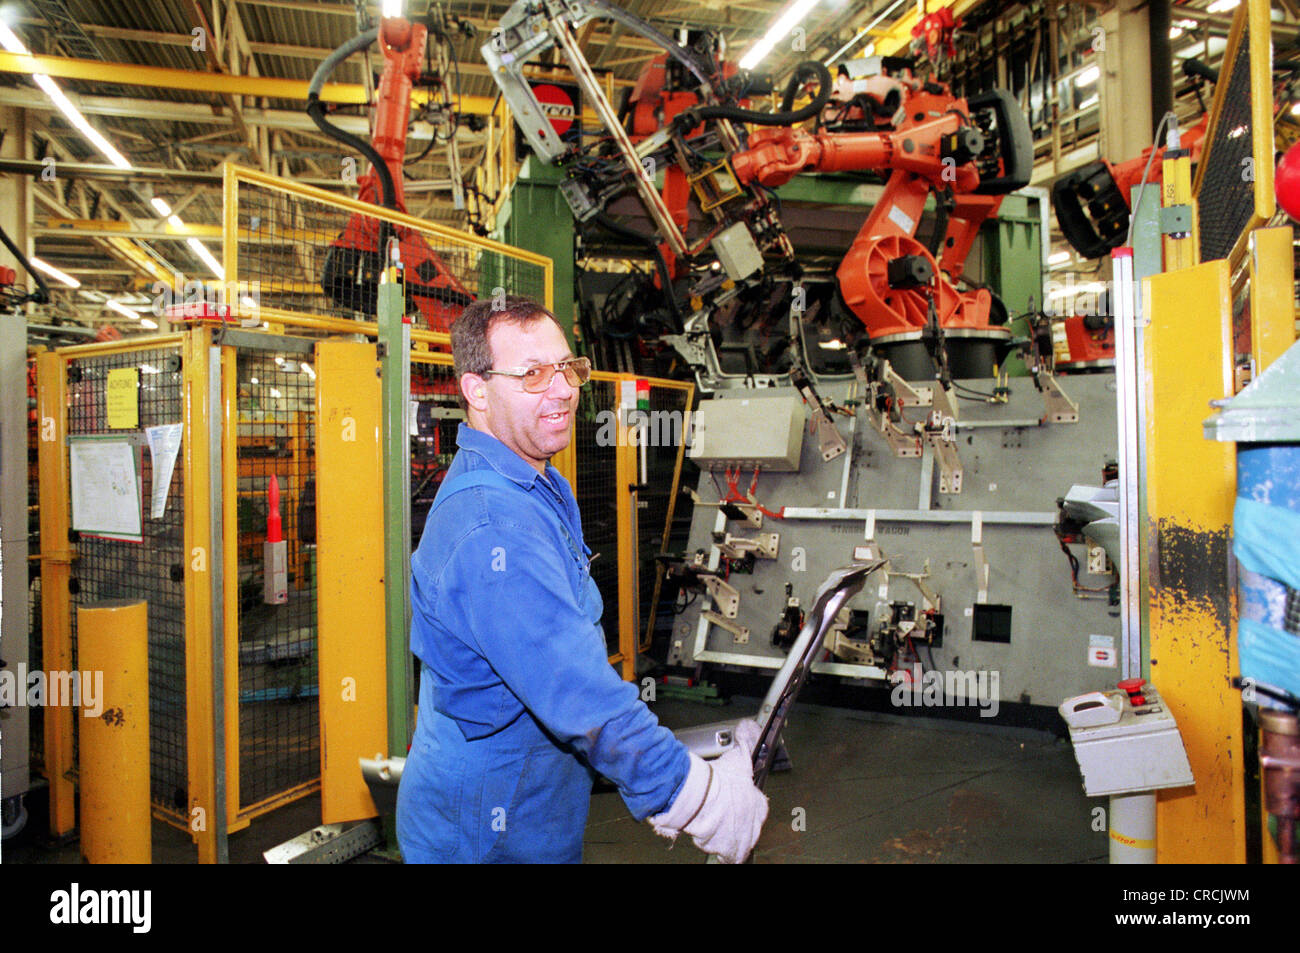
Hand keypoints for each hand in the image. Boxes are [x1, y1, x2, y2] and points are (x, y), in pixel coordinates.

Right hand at [650, 724, 768, 863]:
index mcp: (758, 805)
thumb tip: (749, 727)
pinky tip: (707, 836)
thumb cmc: (720, 779)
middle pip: (748, 829)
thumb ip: (746, 741)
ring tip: (712, 825)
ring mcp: (741, 839)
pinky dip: (715, 846)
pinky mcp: (727, 850)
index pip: (758, 809)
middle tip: (722, 817)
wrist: (702, 797)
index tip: (735, 803)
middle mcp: (753, 824)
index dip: (747, 805)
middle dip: (736, 824)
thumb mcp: (737, 756)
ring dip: (724, 835)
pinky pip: (725, 853)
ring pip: (735, 841)